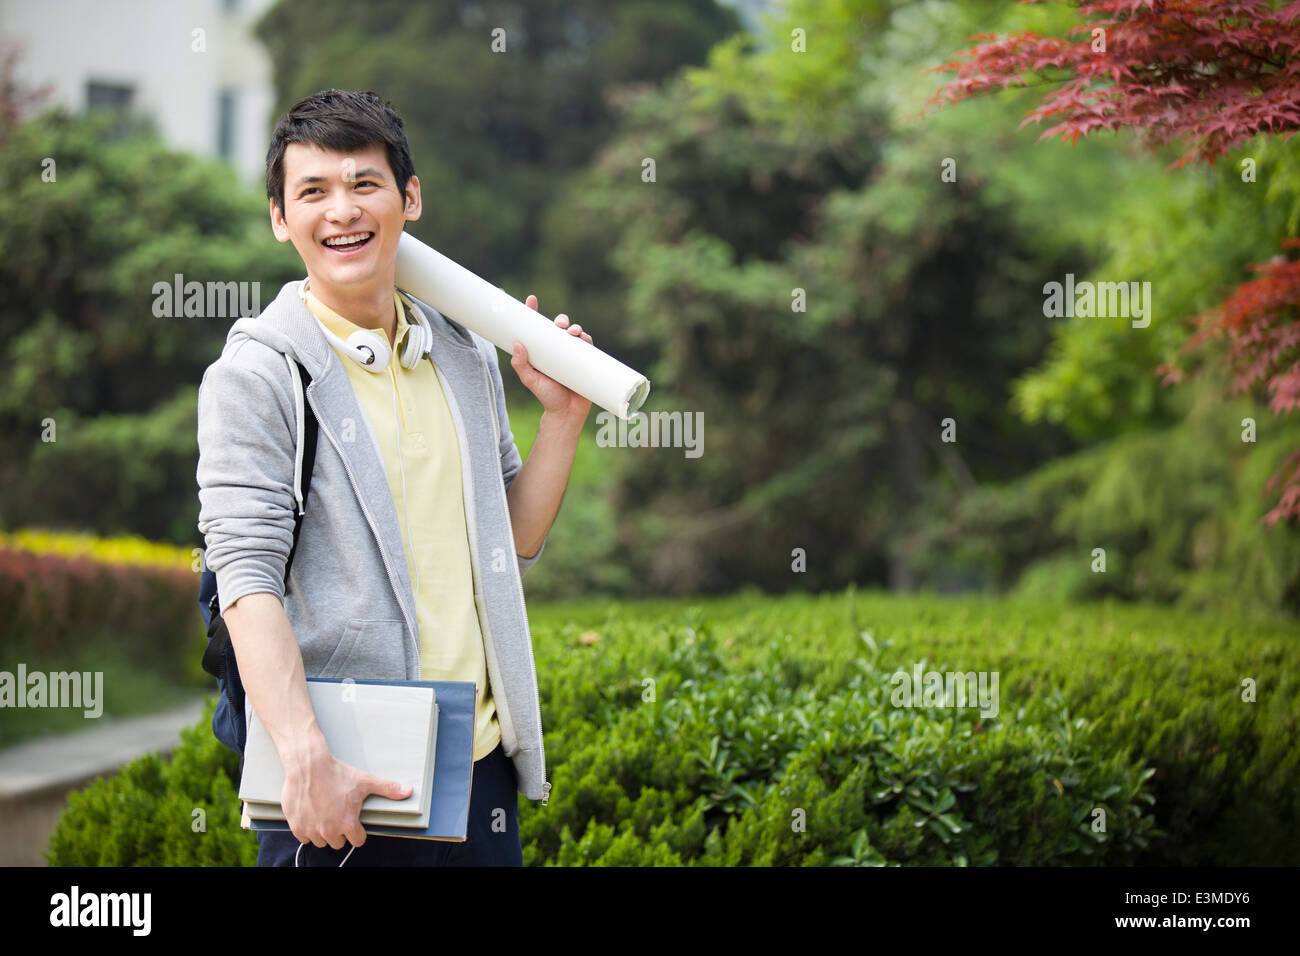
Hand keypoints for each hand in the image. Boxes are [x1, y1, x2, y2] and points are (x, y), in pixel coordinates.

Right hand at [282, 744, 412, 849]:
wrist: (308, 765)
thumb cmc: (336, 773)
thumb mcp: (365, 781)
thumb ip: (388, 789)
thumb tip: (408, 791)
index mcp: (348, 823)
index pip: (357, 841)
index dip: (357, 831)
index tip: (353, 821)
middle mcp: (329, 830)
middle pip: (338, 843)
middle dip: (339, 831)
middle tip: (337, 814)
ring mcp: (312, 830)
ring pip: (321, 841)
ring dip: (323, 832)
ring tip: (325, 813)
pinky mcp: (297, 826)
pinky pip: (304, 838)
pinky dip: (307, 830)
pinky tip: (312, 815)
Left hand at [512, 294, 593, 421]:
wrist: (566, 414)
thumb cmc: (547, 397)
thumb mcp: (530, 380)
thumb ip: (521, 365)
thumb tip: (518, 344)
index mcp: (543, 351)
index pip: (538, 328)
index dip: (534, 312)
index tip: (531, 300)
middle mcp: (558, 351)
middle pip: (559, 328)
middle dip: (561, 320)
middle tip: (559, 324)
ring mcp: (573, 356)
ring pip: (575, 334)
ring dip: (574, 327)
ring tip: (572, 332)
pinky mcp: (586, 362)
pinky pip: (588, 346)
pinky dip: (587, 339)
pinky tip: (585, 338)